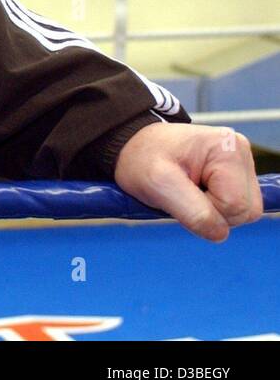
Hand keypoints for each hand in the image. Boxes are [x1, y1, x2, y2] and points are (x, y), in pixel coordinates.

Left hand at [114, 121, 263, 241]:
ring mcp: (240, 162)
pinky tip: (196, 189)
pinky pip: (237, 206)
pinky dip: (215, 206)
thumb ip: (194, 213)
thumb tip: (221, 233)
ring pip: (244, 211)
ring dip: (213, 210)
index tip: (179, 192)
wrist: (133, 146)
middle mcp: (240, 152)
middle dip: (212, 212)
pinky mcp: (236, 171)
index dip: (207, 212)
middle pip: (246, 211)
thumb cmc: (141, 160)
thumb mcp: (158, 185)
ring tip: (187, 190)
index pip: (236, 206)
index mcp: (227, 149)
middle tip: (182, 193)